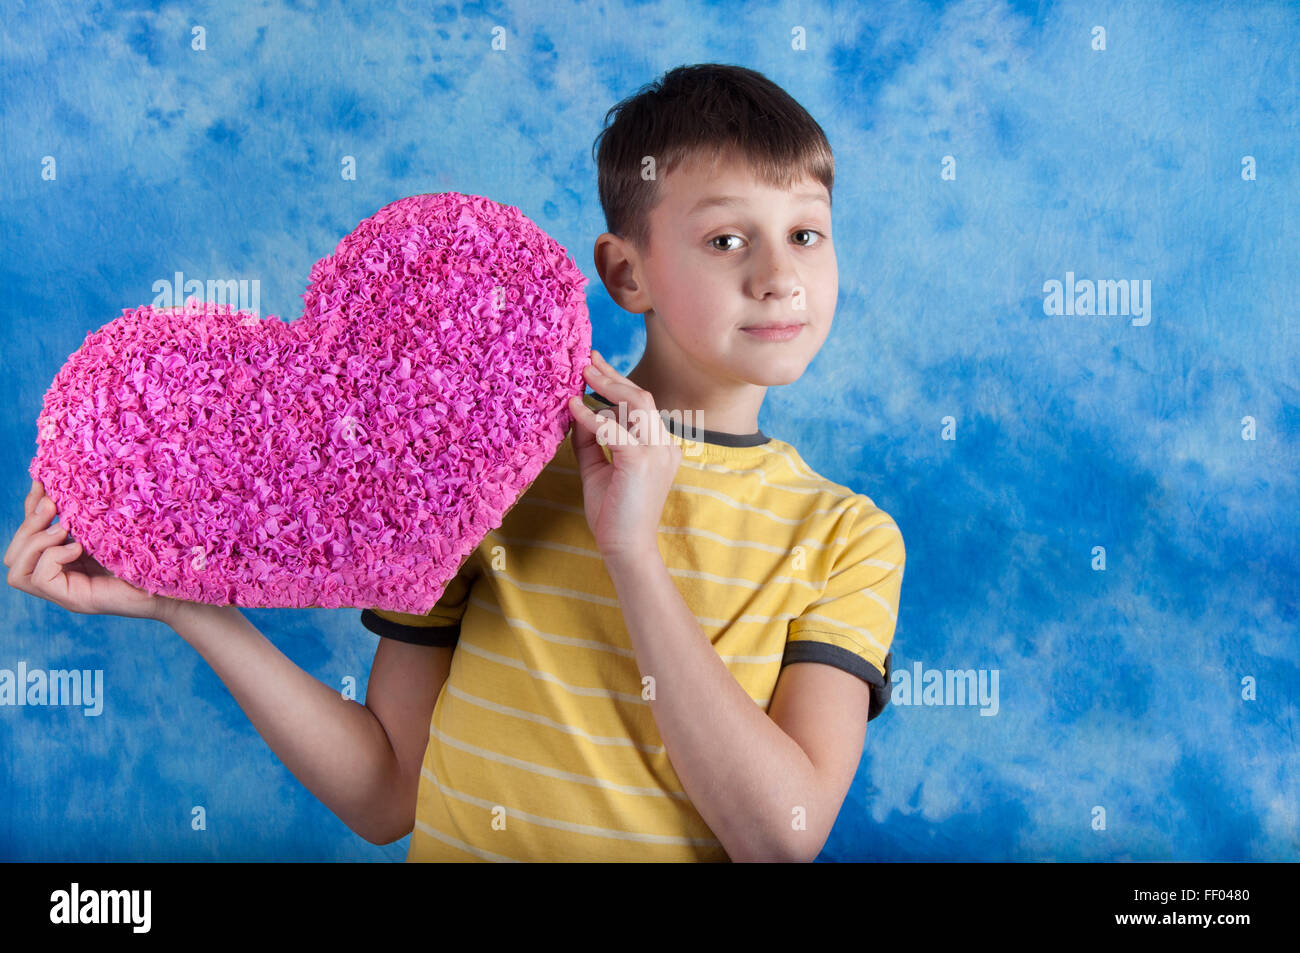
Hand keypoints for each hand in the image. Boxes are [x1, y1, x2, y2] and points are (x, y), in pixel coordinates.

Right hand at [4, 479, 183, 623]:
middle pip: (12, 556)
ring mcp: (65, 591)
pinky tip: (78, 547)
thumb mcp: (114, 528)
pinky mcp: (75, 600)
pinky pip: (39, 578)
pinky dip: (53, 556)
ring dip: (34, 542)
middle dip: (25, 526)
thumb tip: (73, 480)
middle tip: (53, 506)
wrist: (176, 586)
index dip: (29, 508)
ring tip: (63, 529)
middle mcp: (60, 577)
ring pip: (16, 569)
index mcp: (66, 558)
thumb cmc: (152, 555)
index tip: (44, 483)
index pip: (27, 536)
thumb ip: (92, 515)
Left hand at [567, 350, 681, 562]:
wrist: (625, 548)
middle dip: (613, 376)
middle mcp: (664, 445)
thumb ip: (591, 440)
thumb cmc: (613, 513)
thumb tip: (577, 411)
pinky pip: (614, 428)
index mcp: (660, 446)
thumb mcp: (597, 468)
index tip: (596, 366)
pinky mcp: (642, 460)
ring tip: (582, 374)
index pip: (641, 406)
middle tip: (587, 361)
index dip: (618, 383)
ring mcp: (658, 451)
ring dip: (608, 386)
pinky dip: (591, 417)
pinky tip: (573, 409)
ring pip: (637, 403)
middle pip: (641, 398)